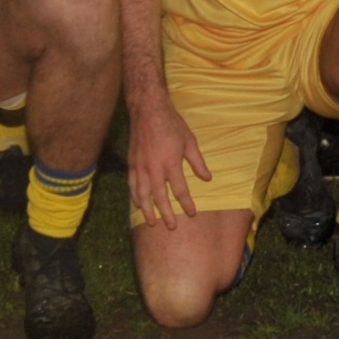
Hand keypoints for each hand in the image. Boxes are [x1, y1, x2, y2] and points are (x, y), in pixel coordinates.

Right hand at [122, 95, 208, 225]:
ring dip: (148, 211)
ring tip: (152, 223)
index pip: (180, 190)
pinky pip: (132, 185)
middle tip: (171, 227)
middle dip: (166, 214)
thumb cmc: (172, 125)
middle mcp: (154, 168)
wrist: (148, 111)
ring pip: (143, 195)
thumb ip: (197, 162)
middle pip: (160, 198)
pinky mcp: (132, 163)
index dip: (186, 204)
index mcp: (170, 163)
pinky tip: (139, 205)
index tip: (192, 214)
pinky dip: (135, 197)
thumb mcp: (189, 141)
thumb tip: (207, 179)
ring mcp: (140, 167)